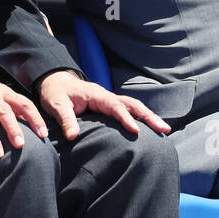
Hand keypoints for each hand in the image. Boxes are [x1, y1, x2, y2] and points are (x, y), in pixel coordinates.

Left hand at [38, 70, 170, 139]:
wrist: (54, 81)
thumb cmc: (55, 93)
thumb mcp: (56, 104)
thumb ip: (65, 119)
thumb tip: (73, 136)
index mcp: (96, 95)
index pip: (115, 106)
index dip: (126, 118)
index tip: (136, 131)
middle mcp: (106, 96)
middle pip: (132, 104)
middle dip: (148, 116)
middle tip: (164, 129)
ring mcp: (109, 100)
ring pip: (133, 106)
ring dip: (149, 116)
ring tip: (164, 129)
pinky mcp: (109, 105)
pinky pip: (128, 109)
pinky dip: (141, 116)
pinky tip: (150, 127)